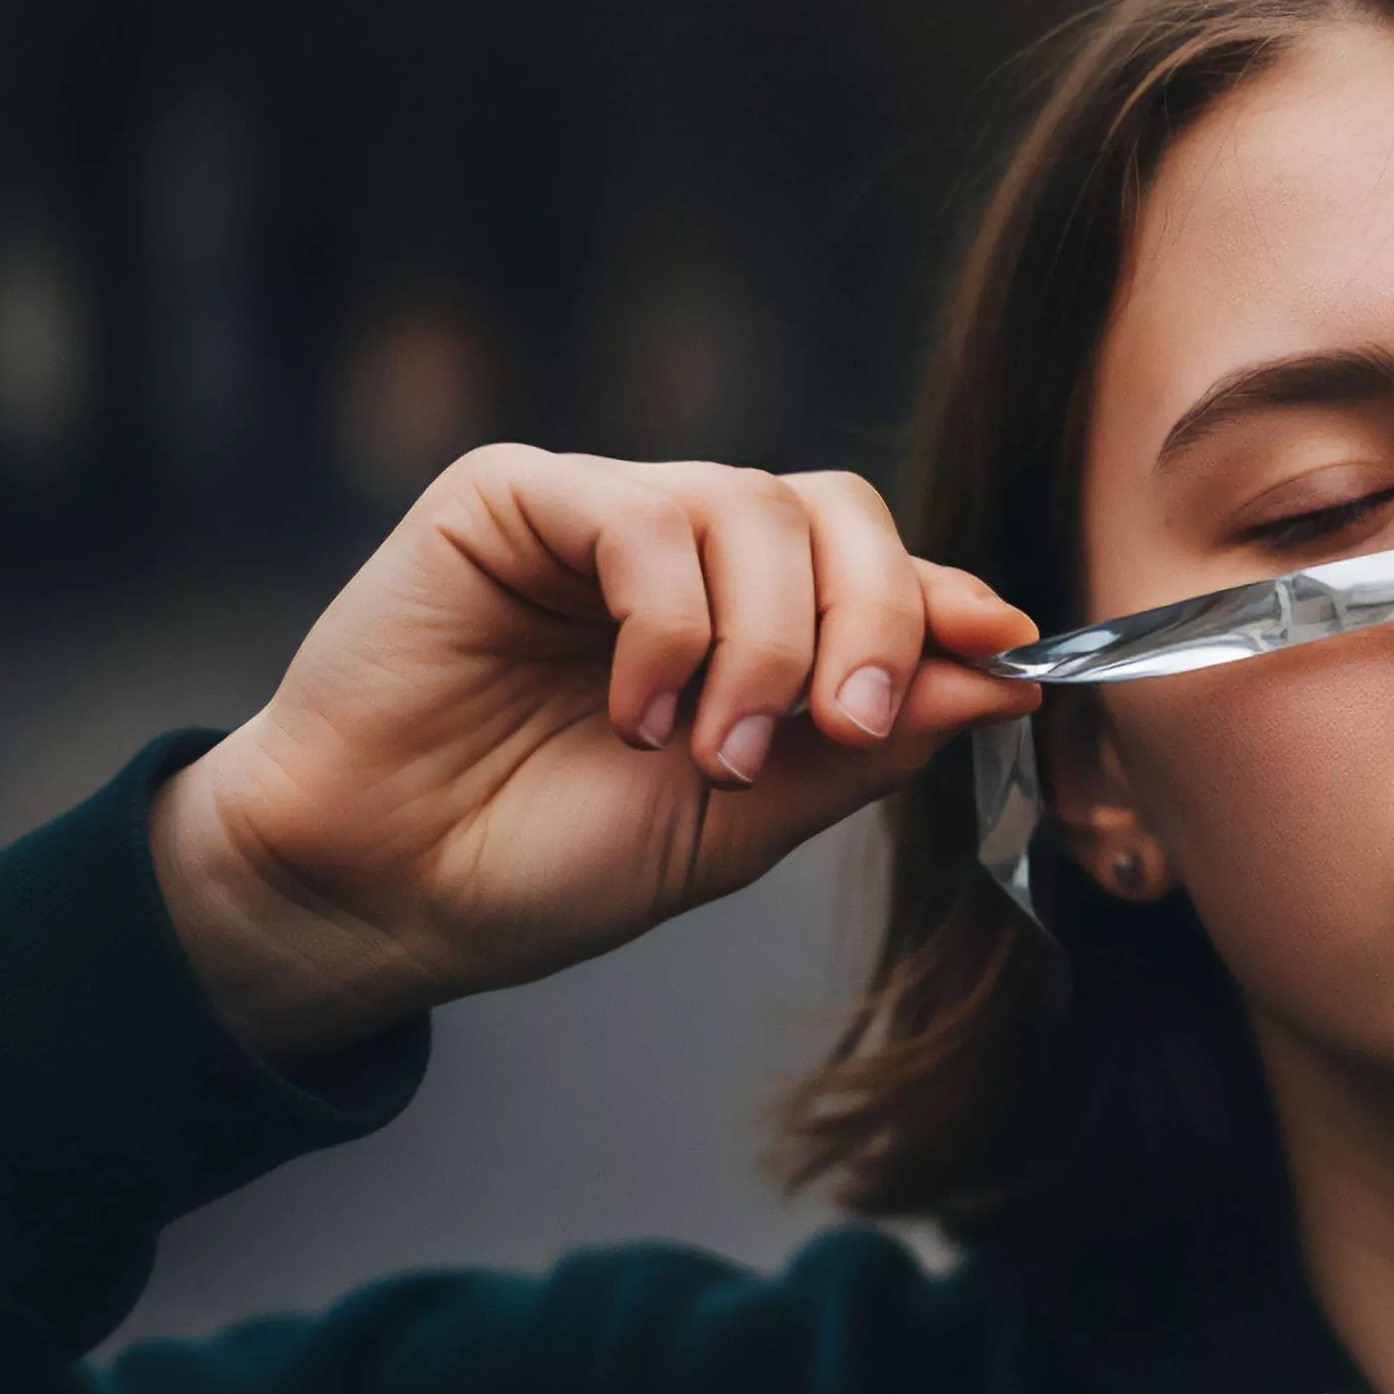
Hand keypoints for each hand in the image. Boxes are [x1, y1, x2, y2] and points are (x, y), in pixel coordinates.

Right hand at [150, 446, 1042, 1063]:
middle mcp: (687, 553)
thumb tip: (1008, 669)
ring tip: (712, 750)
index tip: (1009, 652)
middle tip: (843, 726)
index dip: (947, 603)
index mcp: (751, 620)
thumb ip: (866, 743)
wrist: (384, 894)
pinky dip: (670, 621)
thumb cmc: (546, 860)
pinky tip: (638, 709)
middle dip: (871, 620)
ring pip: (754, 506)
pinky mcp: (514, 499)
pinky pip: (645, 515)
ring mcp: (601, 516)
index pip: (878, 569)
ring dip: (766, 641)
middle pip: (837, 512)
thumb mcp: (747, 819)